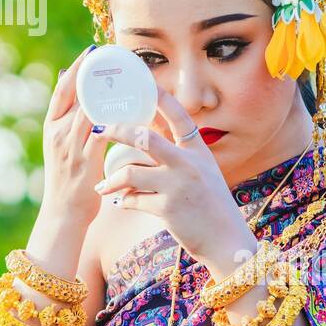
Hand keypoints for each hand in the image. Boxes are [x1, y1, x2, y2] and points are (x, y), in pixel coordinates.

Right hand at [38, 44, 107, 228]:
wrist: (63, 213)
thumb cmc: (68, 180)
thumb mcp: (61, 147)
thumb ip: (68, 123)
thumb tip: (77, 96)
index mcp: (51, 127)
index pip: (62, 90)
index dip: (75, 68)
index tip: (91, 51)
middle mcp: (58, 133)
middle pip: (75, 94)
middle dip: (92, 72)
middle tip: (110, 54)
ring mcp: (70, 147)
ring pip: (88, 110)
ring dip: (106, 91)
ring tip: (124, 75)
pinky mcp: (86, 161)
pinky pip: (102, 134)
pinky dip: (115, 120)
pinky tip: (130, 109)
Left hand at [92, 87, 250, 263]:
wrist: (226, 241)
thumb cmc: (211, 205)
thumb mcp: (203, 172)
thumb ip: (180, 155)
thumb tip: (147, 138)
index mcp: (197, 151)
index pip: (178, 116)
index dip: (161, 97)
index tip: (143, 83)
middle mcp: (188, 164)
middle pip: (144, 138)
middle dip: (117, 131)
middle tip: (99, 129)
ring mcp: (178, 186)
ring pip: (130, 172)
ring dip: (111, 179)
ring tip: (102, 184)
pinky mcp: (168, 209)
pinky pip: (133, 200)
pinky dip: (123, 200)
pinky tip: (119, 201)